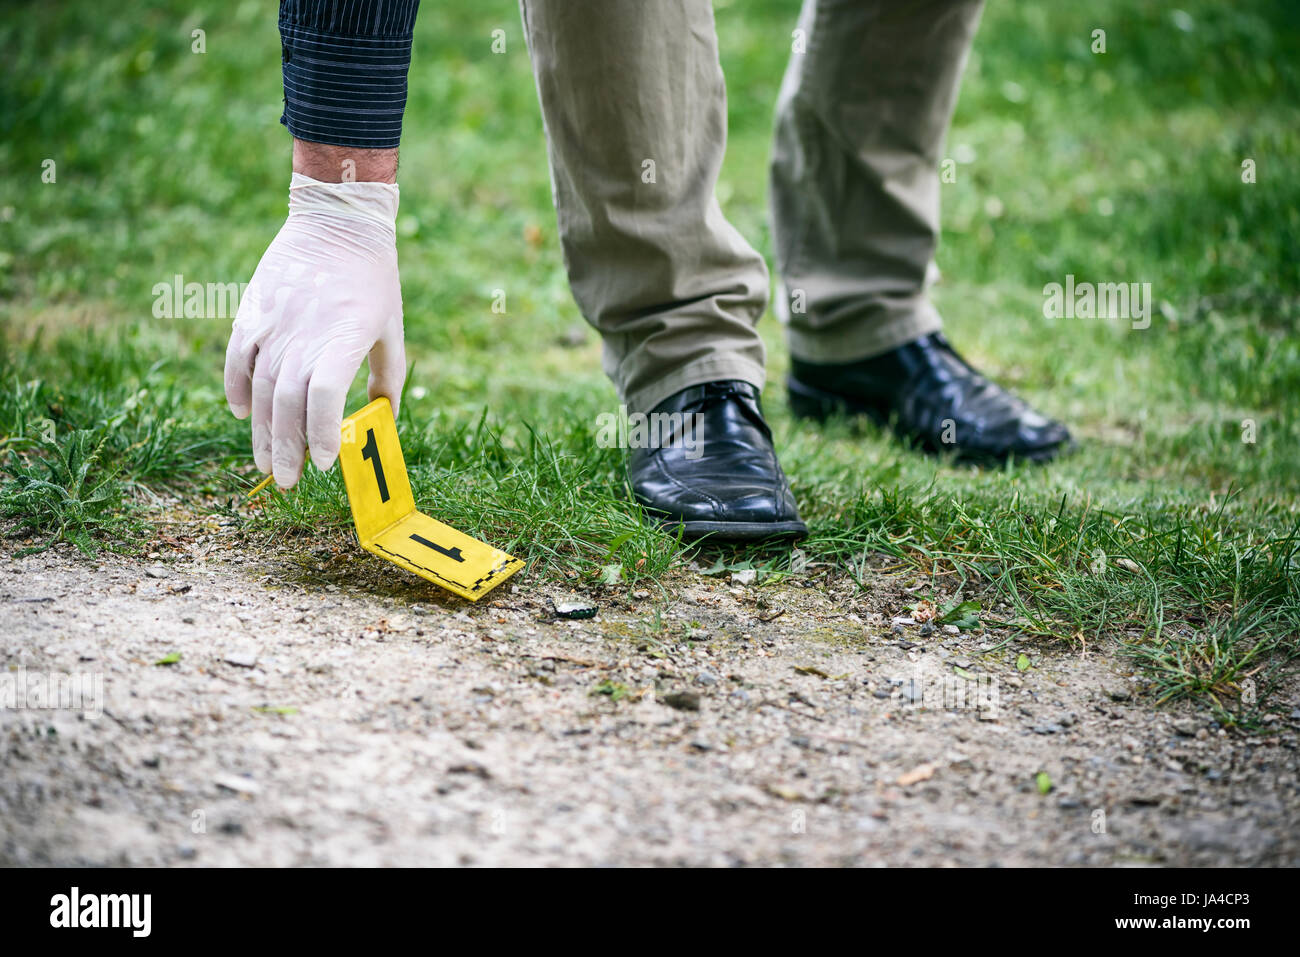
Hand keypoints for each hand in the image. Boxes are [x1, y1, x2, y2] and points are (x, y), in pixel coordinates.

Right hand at [224, 172, 405, 488]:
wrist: (338, 219)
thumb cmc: (375, 278)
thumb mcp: (392, 328)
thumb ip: (388, 376)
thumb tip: (384, 418)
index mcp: (344, 339)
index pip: (323, 397)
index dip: (321, 433)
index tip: (324, 462)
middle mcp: (305, 334)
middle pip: (288, 403)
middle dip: (288, 448)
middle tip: (288, 481)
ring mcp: (275, 322)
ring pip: (261, 388)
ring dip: (262, 431)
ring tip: (266, 463)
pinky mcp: (253, 310)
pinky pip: (238, 357)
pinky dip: (237, 388)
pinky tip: (242, 414)